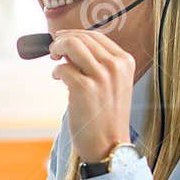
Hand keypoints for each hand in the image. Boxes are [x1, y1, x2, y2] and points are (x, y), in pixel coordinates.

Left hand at [48, 29, 134, 162]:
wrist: (109, 145)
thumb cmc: (107, 116)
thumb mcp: (114, 84)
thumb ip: (99, 63)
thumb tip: (71, 46)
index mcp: (125, 62)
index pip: (96, 36)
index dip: (75, 33)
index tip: (63, 38)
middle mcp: (115, 66)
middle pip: (81, 37)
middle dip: (62, 40)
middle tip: (54, 50)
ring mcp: (101, 76)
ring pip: (71, 45)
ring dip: (56, 49)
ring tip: (53, 59)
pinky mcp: (84, 88)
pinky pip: (62, 68)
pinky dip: (56, 71)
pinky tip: (58, 79)